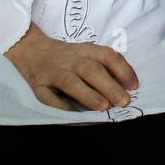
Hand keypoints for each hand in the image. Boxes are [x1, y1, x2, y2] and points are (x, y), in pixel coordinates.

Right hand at [5, 23, 138, 111]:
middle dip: (109, 86)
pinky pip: (49, 97)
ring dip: (88, 94)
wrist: (30, 49)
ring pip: (70, 82)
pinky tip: (75, 114)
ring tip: (104, 107)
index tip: (134, 86)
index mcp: (85, 50)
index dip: (123, 70)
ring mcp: (52, 72)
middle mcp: (70, 59)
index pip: (107, 56)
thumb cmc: (67, 56)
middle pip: (91, 69)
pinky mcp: (37, 85)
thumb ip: (104, 66)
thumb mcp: (86, 53)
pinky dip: (61, 105)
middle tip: (124, 101)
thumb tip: (127, 88)